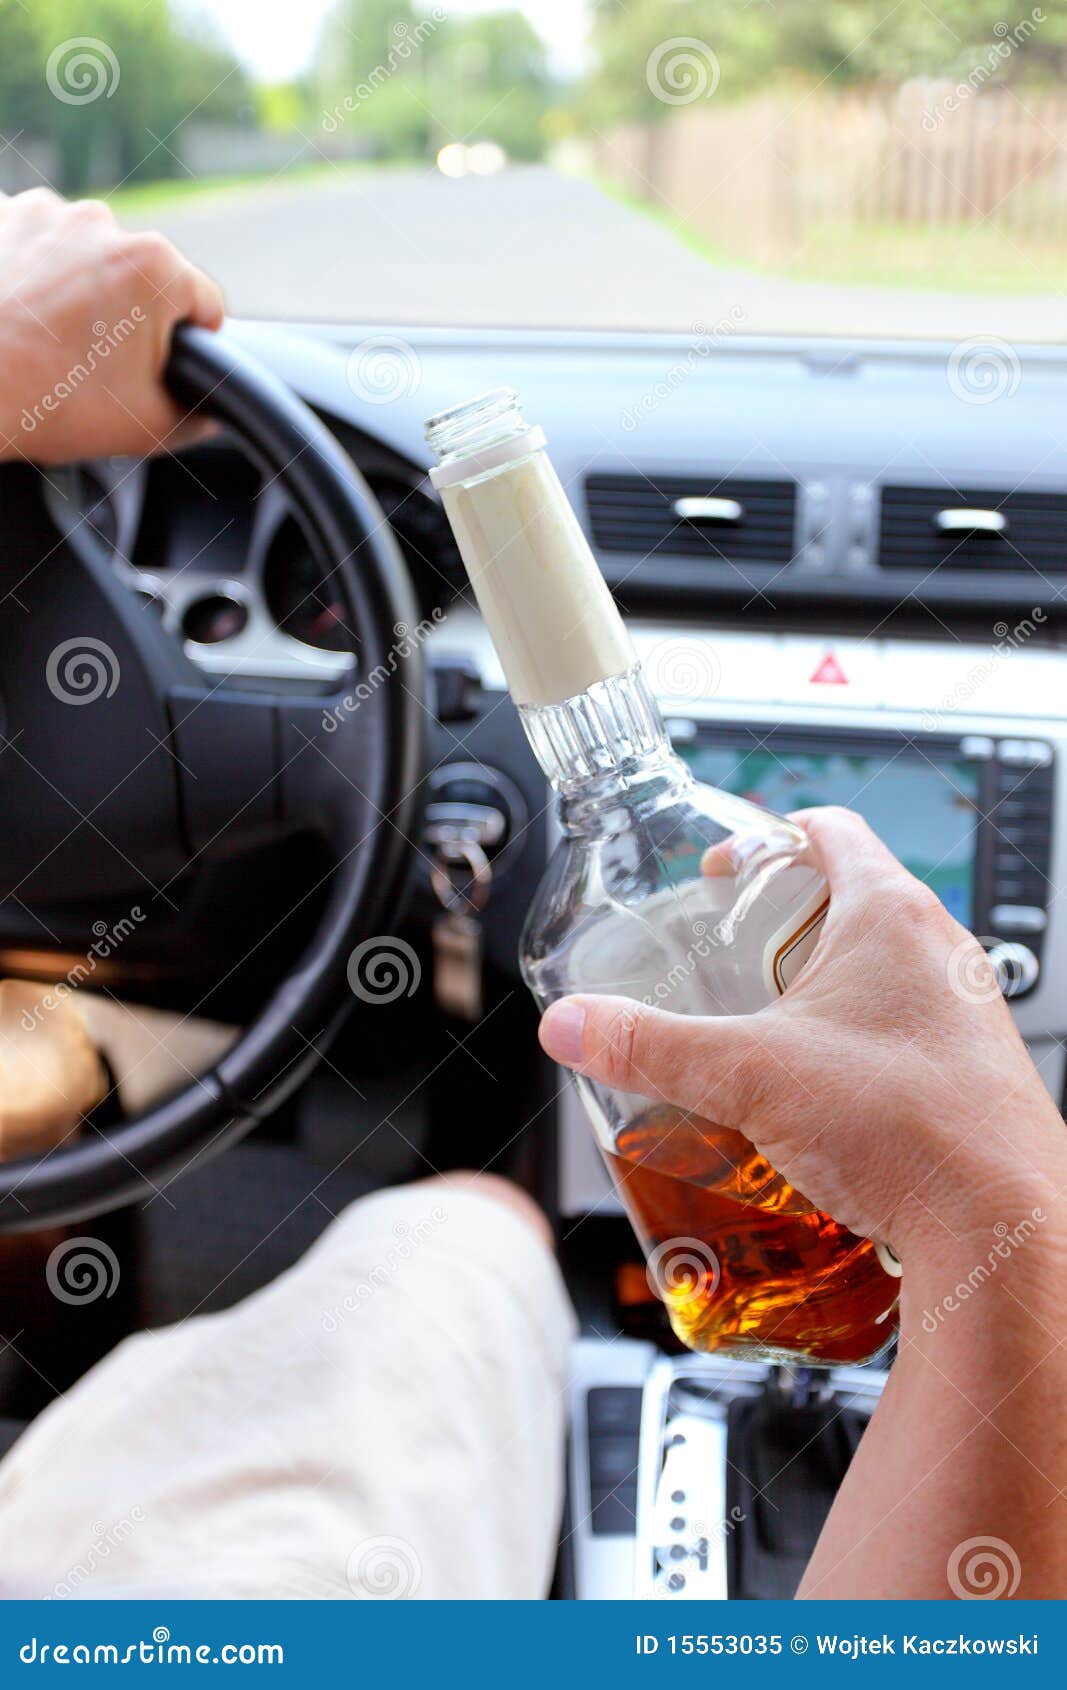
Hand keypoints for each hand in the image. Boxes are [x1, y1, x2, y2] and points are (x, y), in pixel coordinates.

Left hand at [0, 188, 224, 464]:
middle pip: (140, 278)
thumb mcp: (150, 429)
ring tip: (51, 339)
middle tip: (96, 363)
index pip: (204, 304)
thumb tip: (210, 412)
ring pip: (85, 258)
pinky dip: (32, 274)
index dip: (193, 345)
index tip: (160, 368)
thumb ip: (200, 417)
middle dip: (127, 316)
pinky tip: (20, 314)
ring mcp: (44, 212)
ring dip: (77, 291)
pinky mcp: (0, 212)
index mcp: (154, 265)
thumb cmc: (48, 403)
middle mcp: (102, 223)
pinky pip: (35, 245)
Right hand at [539, 806, 1066, 1262]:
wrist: (1000, 1228)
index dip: (764, 839)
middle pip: (849, 902)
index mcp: (891, 915)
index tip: (721, 875)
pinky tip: (814, 1102)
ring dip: (817, 994)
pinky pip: (903, 1032)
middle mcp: (939, 951)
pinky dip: (853, 1047)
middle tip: (725, 966)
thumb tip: (575, 1026)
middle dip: (778, 931)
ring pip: (878, 973)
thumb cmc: (908, 1129)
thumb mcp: (749, 1075)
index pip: (828, 829)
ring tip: (761, 1038)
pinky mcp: (970, 1069)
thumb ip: (651, 1048)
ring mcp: (963, 1011)